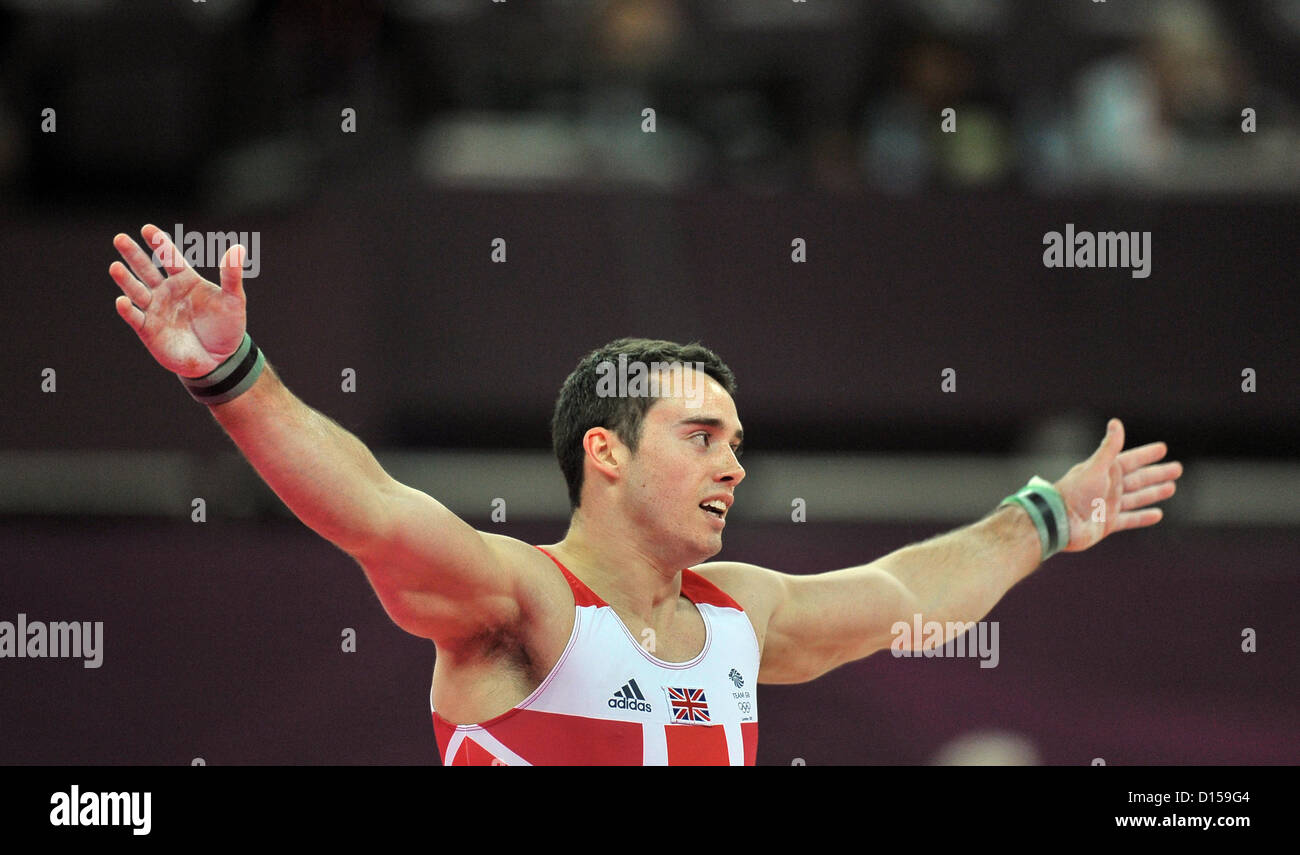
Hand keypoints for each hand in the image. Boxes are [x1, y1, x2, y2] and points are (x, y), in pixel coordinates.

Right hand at [111, 224, 246, 377]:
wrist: (221, 360)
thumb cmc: (227, 327)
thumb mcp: (234, 300)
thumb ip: (232, 275)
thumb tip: (237, 248)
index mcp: (186, 280)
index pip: (170, 257)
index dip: (159, 243)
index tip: (147, 229)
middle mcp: (166, 291)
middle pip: (146, 269)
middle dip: (133, 254)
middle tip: (119, 238)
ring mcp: (156, 310)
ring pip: (137, 290)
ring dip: (126, 279)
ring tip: (115, 266)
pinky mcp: (149, 329)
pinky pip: (136, 317)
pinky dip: (128, 309)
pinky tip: (122, 300)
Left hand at [1054, 418, 1182, 552]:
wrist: (1060, 521)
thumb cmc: (1075, 492)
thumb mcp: (1095, 467)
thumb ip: (1108, 448)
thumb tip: (1116, 422)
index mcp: (1106, 472)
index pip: (1131, 460)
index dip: (1147, 454)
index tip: (1163, 448)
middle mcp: (1109, 487)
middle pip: (1139, 479)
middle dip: (1158, 473)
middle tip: (1178, 468)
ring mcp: (1109, 505)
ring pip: (1137, 497)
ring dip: (1154, 492)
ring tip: (1172, 487)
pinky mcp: (1108, 524)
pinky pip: (1130, 519)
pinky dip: (1143, 517)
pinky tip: (1158, 514)